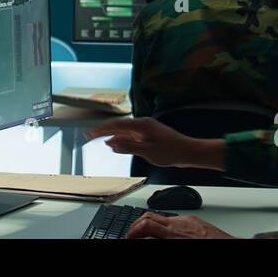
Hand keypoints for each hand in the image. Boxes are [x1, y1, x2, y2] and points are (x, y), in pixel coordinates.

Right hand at [86, 117, 214, 168]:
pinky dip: (121, 139)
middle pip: (118, 126)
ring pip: (124, 131)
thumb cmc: (171, 151)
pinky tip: (116, 144)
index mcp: (141, 125)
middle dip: (103, 130)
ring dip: (112, 135)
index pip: (116, 125)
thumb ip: (128, 147)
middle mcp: (142, 124)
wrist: (188, 152)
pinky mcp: (148, 135)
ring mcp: (145, 129)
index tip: (90, 133)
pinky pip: (131, 135)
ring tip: (99, 139)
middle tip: (89, 135)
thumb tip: (111, 143)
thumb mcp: (147, 151)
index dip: (101, 129)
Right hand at [126, 212, 235, 239]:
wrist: (232, 246)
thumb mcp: (177, 246)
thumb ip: (161, 242)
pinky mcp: (195, 220)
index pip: (146, 225)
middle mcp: (180, 224)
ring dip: (150, 225)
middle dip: (136, 226)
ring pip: (161, 217)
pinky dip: (165, 227)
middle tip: (132, 236)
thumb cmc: (211, 248)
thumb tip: (148, 240)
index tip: (128, 238)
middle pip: (149, 216)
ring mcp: (188, 220)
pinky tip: (167, 235)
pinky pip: (175, 220)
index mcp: (175, 235)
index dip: (132, 231)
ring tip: (146, 236)